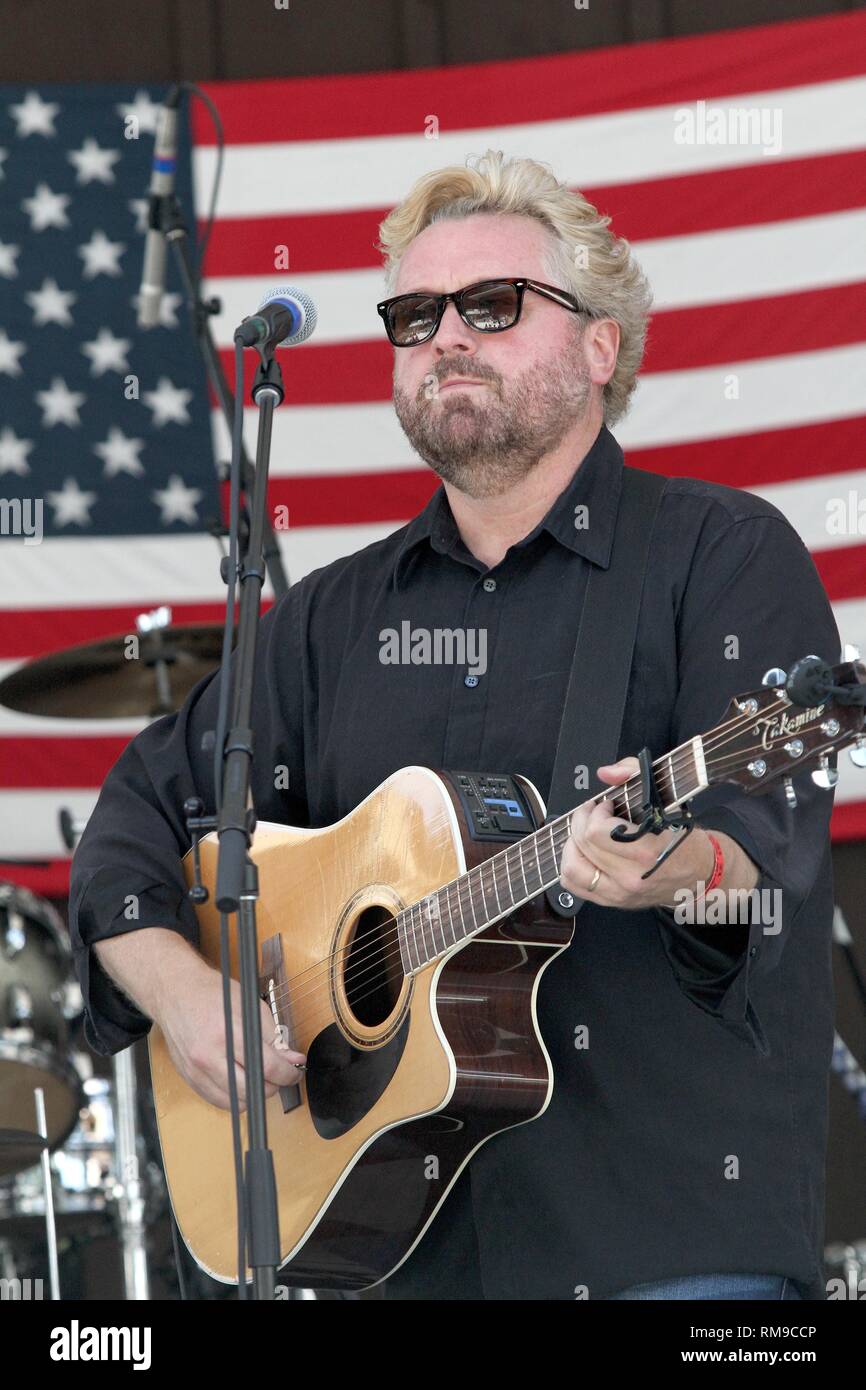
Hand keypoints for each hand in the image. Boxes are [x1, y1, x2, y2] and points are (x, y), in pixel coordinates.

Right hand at [154, 956, 305, 1110]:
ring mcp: (197, 1071)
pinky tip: (239, 1079)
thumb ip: (273, 1037)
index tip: (295, 1072)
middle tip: (278, 1072)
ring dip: (253, 1093)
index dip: (288, 1074)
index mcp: (228, 1034)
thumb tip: (292, 1061)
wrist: (176, 993)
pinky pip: (217, 1101)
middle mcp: (209, 1057)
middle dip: (273, 1084)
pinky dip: (233, 1096)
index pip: (267, 1067)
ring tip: (257, 1075)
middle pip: (253, 1090)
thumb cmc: (213, 994)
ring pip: (236, 1102)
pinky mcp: (189, 1079)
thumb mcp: (250, 1007)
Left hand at [558, 756, 713, 910]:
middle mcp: (630, 878)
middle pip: (582, 845)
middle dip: (582, 821)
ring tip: (585, 833)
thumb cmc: (685, 840)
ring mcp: (619, 893)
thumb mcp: (667, 799)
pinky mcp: (612, 902)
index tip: (607, 806)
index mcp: (645, 853)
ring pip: (571, 868)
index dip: (596, 812)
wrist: (700, 875)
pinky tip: (584, 852)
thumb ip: (634, 774)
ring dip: (573, 844)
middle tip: (593, 813)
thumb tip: (606, 773)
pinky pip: (574, 885)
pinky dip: (572, 865)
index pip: (596, 832)